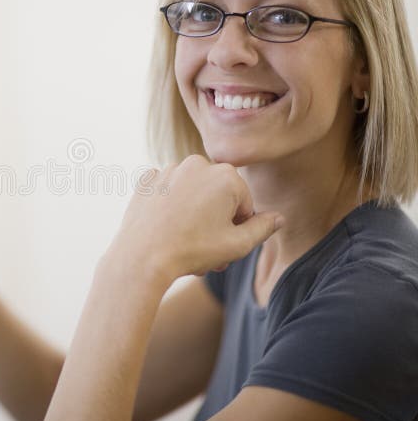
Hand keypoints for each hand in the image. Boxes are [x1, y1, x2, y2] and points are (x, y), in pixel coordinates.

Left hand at [104, 154, 282, 285]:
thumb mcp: (238, 245)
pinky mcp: (146, 180)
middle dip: (216, 222)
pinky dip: (168, 207)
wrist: (142, 257)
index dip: (237, 228)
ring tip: (185, 243)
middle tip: (207, 251)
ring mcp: (168, 169)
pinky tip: (164, 227)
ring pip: (191, 193)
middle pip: (217, 196)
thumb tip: (278, 217)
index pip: (243, 204)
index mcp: (225, 175)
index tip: (224, 245)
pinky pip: (166, 192)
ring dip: (193, 215)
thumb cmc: (193, 250)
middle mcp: (197, 163)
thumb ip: (263, 228)